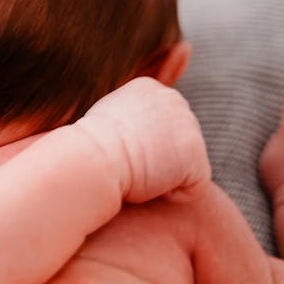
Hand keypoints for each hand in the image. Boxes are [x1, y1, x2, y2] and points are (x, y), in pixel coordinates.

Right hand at [75, 77, 209, 202]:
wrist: (92, 159)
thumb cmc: (88, 147)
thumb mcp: (105, 119)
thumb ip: (129, 118)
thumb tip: (136, 133)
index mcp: (149, 89)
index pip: (160, 123)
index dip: (142, 144)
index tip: (118, 150)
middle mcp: (173, 100)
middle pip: (177, 141)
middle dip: (158, 157)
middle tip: (127, 164)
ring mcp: (189, 126)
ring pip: (185, 163)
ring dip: (164, 175)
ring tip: (135, 172)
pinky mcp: (196, 156)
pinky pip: (192, 186)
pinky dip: (171, 194)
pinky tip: (146, 184)